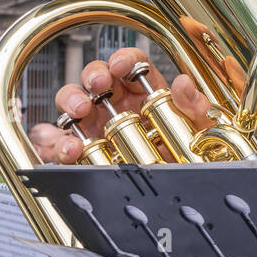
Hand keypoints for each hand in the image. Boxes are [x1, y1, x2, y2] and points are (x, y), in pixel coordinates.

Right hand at [54, 49, 212, 163]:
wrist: (173, 198)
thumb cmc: (185, 160)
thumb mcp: (199, 133)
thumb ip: (194, 108)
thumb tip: (183, 83)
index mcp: (144, 94)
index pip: (131, 64)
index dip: (124, 59)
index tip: (120, 66)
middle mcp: (116, 105)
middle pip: (96, 77)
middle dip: (93, 75)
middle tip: (97, 85)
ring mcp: (95, 128)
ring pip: (71, 103)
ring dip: (70, 101)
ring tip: (78, 112)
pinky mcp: (80, 154)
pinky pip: (59, 145)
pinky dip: (57, 144)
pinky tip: (69, 148)